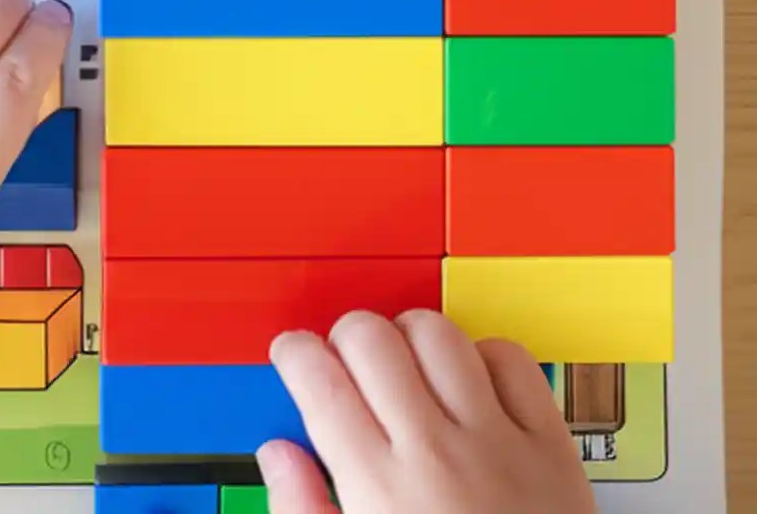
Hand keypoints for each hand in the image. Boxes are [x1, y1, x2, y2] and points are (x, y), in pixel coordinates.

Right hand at [261, 310, 595, 513]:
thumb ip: (305, 511)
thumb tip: (279, 458)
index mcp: (378, 487)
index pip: (319, 378)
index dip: (294, 352)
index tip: (294, 356)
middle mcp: (435, 452)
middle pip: (371, 339)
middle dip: (344, 336)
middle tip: (345, 361)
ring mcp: (496, 441)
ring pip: (438, 333)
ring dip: (408, 335)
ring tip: (402, 364)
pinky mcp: (549, 443)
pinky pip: (510, 358)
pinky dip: (481, 355)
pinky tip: (466, 382)